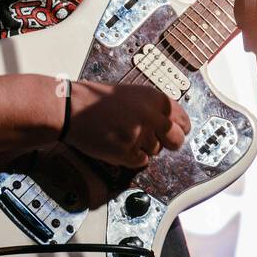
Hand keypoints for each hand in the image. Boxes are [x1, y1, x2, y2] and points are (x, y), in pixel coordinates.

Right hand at [64, 80, 190, 169]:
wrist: (73, 108)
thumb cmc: (99, 100)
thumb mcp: (134, 94)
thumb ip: (154, 108)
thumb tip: (172, 123)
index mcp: (156, 99)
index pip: (183, 120)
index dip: (180, 128)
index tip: (178, 132)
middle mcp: (152, 117)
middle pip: (177, 140)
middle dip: (170, 143)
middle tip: (160, 142)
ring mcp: (140, 135)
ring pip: (155, 151)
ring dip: (143, 147)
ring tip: (124, 135)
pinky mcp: (127, 152)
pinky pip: (140, 162)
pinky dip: (132, 157)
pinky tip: (119, 144)